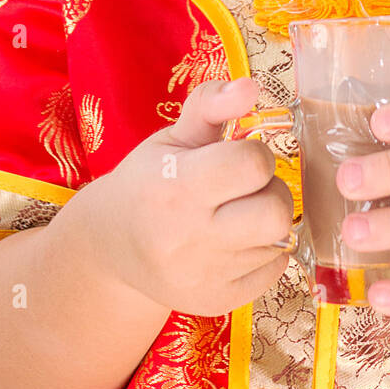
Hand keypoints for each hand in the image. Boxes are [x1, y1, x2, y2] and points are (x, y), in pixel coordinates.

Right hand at [73, 76, 294, 316]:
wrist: (110, 246)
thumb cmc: (148, 180)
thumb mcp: (172, 136)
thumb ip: (213, 103)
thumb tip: (252, 86)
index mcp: (175, 187)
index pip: (252, 164)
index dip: (254, 154)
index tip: (237, 156)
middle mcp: (189, 238)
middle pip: (276, 211)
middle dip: (271, 190)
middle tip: (246, 187)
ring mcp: (204, 276)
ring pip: (278, 239)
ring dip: (267, 221)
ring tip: (236, 214)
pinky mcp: (217, 302)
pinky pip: (275, 269)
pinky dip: (264, 252)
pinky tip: (234, 242)